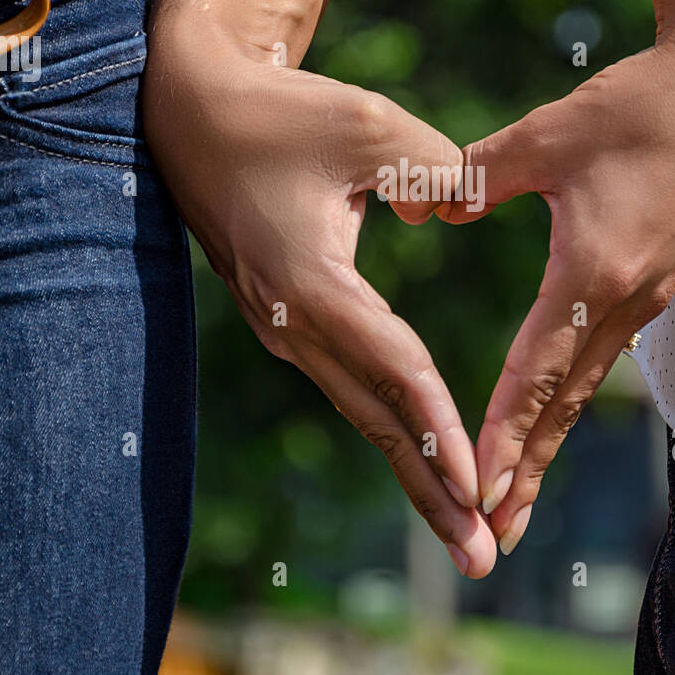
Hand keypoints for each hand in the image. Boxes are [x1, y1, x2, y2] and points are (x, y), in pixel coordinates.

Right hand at [142, 19, 496, 577]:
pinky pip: (350, 388)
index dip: (439, 427)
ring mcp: (285, 332)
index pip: (393, 366)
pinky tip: (425, 466)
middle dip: (430, 492)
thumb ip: (435, 170)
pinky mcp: (288, 325)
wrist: (193, 115)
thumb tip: (463, 208)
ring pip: (363, 414)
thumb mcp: (368, 126)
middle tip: (481, 561)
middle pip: (376, 420)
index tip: (478, 486)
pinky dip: (393, 431)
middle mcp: (293, 325)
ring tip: (463, 537)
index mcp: (311, 285)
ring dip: (415, 475)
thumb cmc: (280, 113)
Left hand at [436, 29, 674, 554]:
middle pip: (566, 402)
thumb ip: (475, 176)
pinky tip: (554, 410)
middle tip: (496, 530)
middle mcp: (624, 299)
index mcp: (590, 272)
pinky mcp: (658, 280)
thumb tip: (419, 208)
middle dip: (530, 469)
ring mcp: (647, 295)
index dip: (504, 435)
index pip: (536, 373)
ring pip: (588, 385)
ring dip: (551, 440)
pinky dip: (573, 394)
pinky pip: (606, 353)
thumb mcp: (545, 135)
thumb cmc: (634, 106)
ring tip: (522, 490)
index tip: (478, 488)